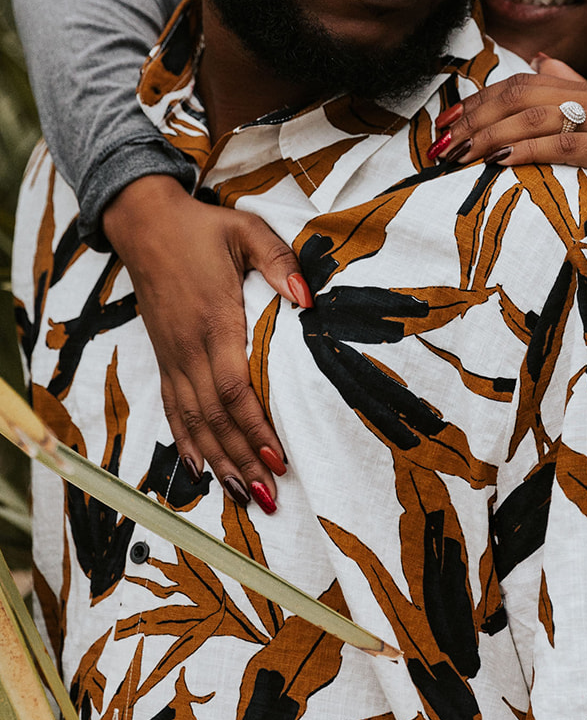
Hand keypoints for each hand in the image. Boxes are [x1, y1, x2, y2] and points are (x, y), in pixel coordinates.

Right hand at [102, 176, 309, 511]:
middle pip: (215, 418)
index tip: (280, 459)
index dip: (255, 429)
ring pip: (193, 421)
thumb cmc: (201, 227)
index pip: (235, 390)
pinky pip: (172, 407)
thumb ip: (279, 262)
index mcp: (215, 321)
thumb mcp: (246, 230)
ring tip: (243, 496)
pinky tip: (200, 469)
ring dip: (218, 462)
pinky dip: (186, 441)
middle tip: (269, 497)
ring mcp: (172, 355)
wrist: (144, 222)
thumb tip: (308, 298)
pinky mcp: (163, 356)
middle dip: (244, 460)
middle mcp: (189, 347)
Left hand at [428, 57, 586, 234]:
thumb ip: (578, 90)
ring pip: (536, 117)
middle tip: (440, 143)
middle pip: (521, 94)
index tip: (448, 122)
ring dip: (490, 135)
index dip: (480, 99)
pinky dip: (530, 150)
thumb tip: (541, 63)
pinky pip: (566, 145)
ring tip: (459, 155)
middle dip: (474, 116)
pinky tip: (502, 161)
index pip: (523, 82)